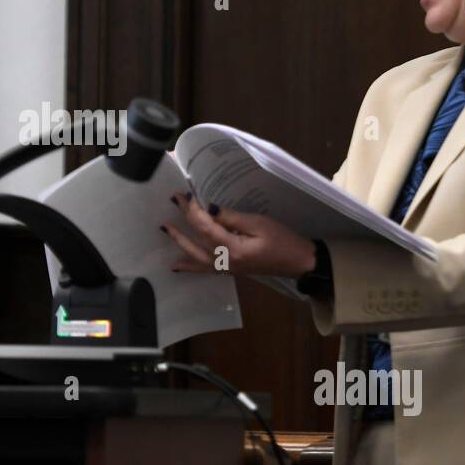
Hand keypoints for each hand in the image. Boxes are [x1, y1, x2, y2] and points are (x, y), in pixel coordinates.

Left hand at [162, 193, 317, 277]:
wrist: (299, 262)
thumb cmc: (283, 241)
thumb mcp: (259, 223)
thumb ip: (231, 218)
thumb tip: (208, 208)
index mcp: (233, 249)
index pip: (206, 227)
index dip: (194, 210)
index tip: (185, 194)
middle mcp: (226, 262)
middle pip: (199, 238)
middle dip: (185, 218)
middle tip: (174, 200)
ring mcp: (227, 268)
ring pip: (197, 255)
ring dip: (181, 241)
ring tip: (166, 228)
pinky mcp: (230, 269)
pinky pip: (205, 269)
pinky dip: (190, 266)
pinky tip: (176, 266)